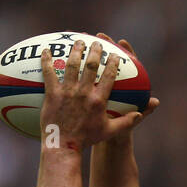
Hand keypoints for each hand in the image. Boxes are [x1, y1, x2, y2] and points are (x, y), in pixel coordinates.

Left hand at [40, 38, 154, 149]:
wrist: (63, 145)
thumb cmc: (87, 139)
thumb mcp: (109, 131)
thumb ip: (127, 122)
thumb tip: (141, 114)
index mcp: (98, 100)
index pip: (109, 76)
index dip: (113, 64)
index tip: (115, 55)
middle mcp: (83, 93)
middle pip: (90, 66)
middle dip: (95, 51)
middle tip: (97, 43)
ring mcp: (67, 92)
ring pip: (71, 66)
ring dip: (75, 51)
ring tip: (78, 41)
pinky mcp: (52, 94)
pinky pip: (49, 74)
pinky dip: (47, 61)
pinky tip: (45, 51)